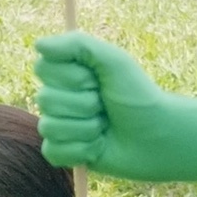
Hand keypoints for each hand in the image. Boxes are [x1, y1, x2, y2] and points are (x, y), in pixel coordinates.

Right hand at [36, 33, 185, 178]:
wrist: (158, 136)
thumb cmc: (137, 95)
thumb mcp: (113, 61)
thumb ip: (77, 45)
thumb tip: (38, 45)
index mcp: (66, 72)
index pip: (42, 68)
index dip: (72, 77)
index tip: (96, 80)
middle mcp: (58, 97)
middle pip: (45, 99)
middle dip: (84, 104)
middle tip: (105, 106)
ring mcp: (59, 125)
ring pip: (50, 127)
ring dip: (86, 128)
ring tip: (105, 127)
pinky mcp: (64, 152)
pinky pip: (54, 152)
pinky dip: (81, 150)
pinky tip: (98, 147)